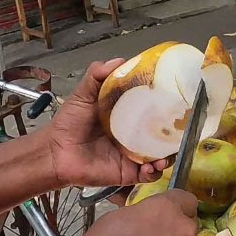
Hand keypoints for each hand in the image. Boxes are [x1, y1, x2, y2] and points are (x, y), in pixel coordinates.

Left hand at [44, 60, 170, 187]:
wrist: (56, 152)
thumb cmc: (69, 124)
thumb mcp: (83, 94)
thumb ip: (97, 76)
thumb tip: (119, 60)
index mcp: (127, 116)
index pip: (152, 110)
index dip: (166, 107)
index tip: (176, 100)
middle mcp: (134, 135)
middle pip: (162, 134)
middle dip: (174, 134)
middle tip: (180, 129)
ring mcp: (133, 155)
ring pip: (160, 156)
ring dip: (168, 156)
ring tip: (166, 154)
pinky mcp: (129, 173)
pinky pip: (148, 174)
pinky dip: (154, 171)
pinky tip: (151, 166)